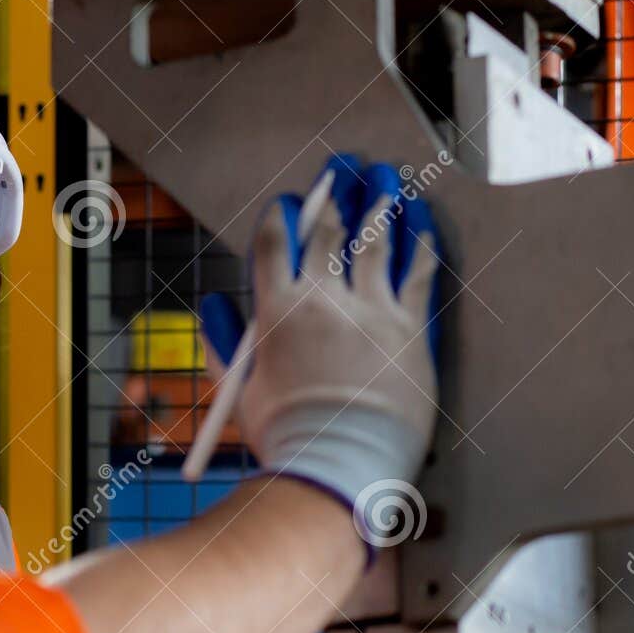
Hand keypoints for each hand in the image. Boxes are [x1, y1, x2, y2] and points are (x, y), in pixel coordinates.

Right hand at [200, 156, 440, 536]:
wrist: (341, 465)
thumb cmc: (286, 434)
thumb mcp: (239, 389)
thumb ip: (224, 342)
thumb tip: (212, 305)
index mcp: (278, 310)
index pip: (276, 244)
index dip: (282, 216)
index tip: (289, 201)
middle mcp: (324, 301)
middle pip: (328, 231)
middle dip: (333, 193)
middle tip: (341, 167)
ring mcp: (371, 311)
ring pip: (376, 241)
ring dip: (380, 203)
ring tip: (385, 177)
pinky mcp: (408, 329)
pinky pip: (417, 273)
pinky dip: (419, 242)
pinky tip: (421, 221)